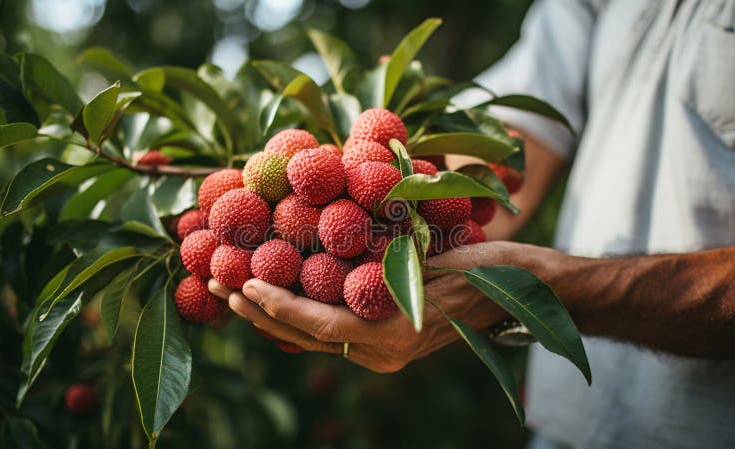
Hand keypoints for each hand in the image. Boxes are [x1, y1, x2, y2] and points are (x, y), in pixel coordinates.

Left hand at [208, 242, 513, 372]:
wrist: (522, 288)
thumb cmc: (487, 265)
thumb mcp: (438, 255)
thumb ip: (388, 259)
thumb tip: (332, 236)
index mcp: (394, 336)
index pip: (321, 325)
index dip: (278, 305)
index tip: (243, 283)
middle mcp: (382, 352)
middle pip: (307, 337)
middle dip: (259, 311)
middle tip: (217, 283)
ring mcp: (382, 351)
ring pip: (313, 338)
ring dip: (270, 313)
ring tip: (231, 288)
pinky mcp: (382, 339)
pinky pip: (329, 332)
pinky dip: (296, 314)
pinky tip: (271, 296)